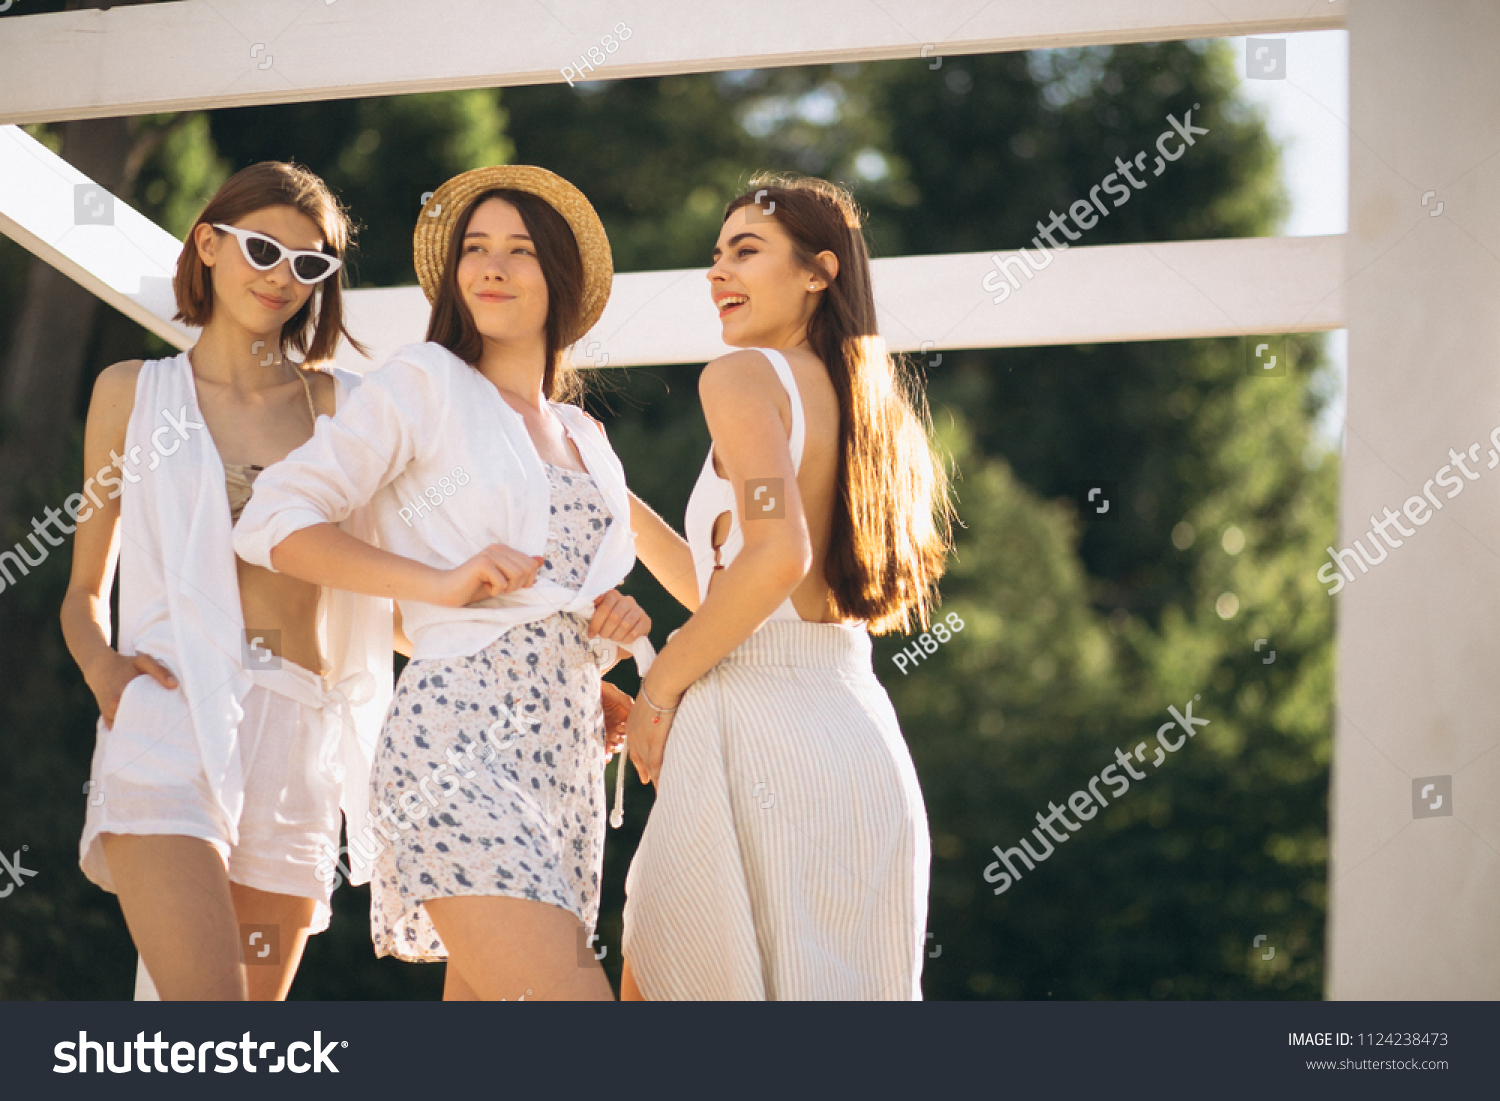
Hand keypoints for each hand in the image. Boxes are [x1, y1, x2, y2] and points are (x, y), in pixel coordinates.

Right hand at [86, 650, 176, 727]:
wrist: (99, 666)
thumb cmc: (125, 663)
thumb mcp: (143, 661)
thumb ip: (160, 671)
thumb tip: (175, 686)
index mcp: (124, 694)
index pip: (146, 713)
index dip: (159, 716)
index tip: (170, 717)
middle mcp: (114, 706)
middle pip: (138, 722)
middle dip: (151, 723)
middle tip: (164, 723)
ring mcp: (109, 713)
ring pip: (129, 726)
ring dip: (140, 726)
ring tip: (154, 725)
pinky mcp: (106, 717)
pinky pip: (119, 728)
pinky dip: (129, 727)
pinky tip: (140, 726)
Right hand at [429, 544, 543, 606]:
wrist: (449, 591)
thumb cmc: (476, 587)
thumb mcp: (504, 579)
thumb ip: (522, 568)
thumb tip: (541, 559)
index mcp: (505, 549)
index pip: (531, 564)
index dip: (526, 580)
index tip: (510, 585)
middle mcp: (498, 548)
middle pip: (527, 569)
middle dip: (516, 585)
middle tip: (499, 587)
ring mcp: (490, 554)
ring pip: (517, 575)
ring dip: (506, 588)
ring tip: (492, 587)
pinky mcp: (483, 563)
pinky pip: (503, 582)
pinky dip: (495, 591)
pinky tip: (483, 586)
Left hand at [587, 589, 650, 645]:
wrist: (624, 636)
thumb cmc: (607, 624)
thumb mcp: (598, 616)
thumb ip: (593, 610)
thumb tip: (588, 606)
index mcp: (613, 595)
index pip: (604, 608)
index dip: (596, 623)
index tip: (591, 634)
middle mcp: (627, 599)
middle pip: (614, 617)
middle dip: (605, 631)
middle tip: (603, 637)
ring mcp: (638, 609)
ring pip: (625, 625)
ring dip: (615, 636)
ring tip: (612, 638)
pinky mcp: (646, 620)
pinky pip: (634, 633)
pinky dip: (625, 640)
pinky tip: (622, 640)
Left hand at [601, 681, 631, 759]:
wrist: (581, 689)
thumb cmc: (599, 688)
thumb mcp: (612, 691)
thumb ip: (624, 700)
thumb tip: (635, 708)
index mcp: (623, 715)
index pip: (630, 727)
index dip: (626, 730)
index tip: (620, 728)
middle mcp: (617, 724)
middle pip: (622, 738)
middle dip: (618, 741)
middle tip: (612, 737)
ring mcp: (607, 731)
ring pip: (613, 745)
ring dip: (611, 748)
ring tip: (607, 747)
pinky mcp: (596, 735)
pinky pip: (602, 747)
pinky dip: (604, 754)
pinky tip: (603, 756)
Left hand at [624, 682, 681, 785]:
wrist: (661, 685)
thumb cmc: (660, 686)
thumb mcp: (651, 700)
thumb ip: (653, 710)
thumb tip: (664, 708)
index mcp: (632, 724)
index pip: (635, 749)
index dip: (640, 763)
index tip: (644, 775)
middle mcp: (634, 735)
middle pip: (640, 759)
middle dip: (646, 772)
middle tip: (651, 783)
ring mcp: (643, 740)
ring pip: (648, 765)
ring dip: (654, 778)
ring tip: (662, 789)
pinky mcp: (654, 742)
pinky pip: (655, 765)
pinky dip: (658, 776)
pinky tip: (661, 785)